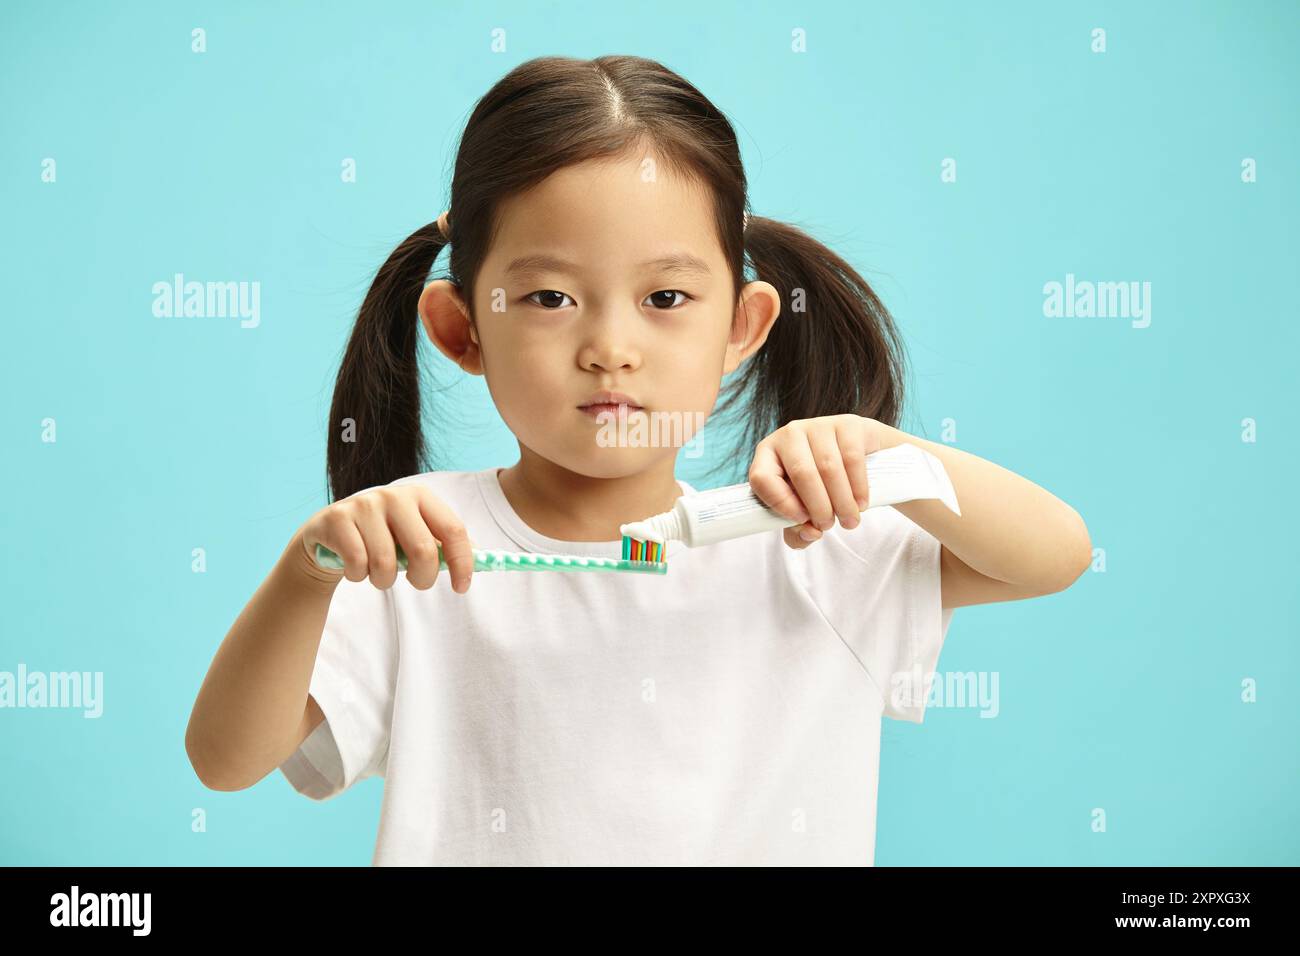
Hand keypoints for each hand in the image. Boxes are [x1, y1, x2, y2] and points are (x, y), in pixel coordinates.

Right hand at [296, 484, 477, 592]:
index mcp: (421, 496)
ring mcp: (364, 504)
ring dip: (385, 581)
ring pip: (386, 563)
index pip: (454, 529)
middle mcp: (394, 495)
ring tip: (379, 574)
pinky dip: (359, 576)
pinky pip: (357, 564)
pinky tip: (355, 567)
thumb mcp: (415, 533)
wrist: (330, 532)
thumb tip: (485, 558)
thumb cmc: (382, 536)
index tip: (462, 587)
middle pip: (423, 550)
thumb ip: (445, 544)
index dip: (463, 563)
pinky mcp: (337, 518)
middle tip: (417, 584)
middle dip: (423, 579)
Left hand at [747, 415, 886, 549]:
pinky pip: (851, 458)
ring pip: (828, 468)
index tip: (802, 520)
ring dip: (841, 502)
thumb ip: (798, 531)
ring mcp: (819, 426)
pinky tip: (860, 503)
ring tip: (849, 521)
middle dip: (817, 507)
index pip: (761, 477)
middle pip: (801, 473)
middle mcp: (790, 434)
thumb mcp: (805, 511)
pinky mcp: (847, 424)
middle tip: (829, 526)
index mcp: (768, 454)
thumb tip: (809, 534)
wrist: (862, 458)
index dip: (779, 502)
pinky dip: (857, 487)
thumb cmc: (821, 487)